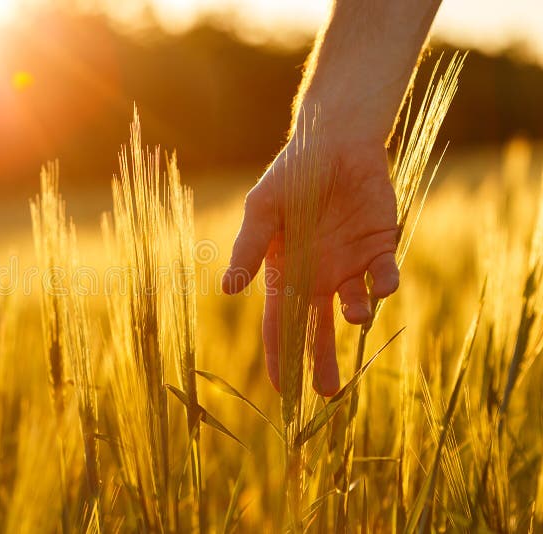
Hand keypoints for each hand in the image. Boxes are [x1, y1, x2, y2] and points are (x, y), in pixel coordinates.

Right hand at [221, 122, 399, 395]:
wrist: (333, 142)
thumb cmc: (291, 175)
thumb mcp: (262, 210)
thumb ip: (248, 248)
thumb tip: (226, 290)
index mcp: (285, 272)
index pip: (280, 322)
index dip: (281, 354)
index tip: (283, 389)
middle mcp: (318, 277)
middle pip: (319, 328)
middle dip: (323, 360)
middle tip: (328, 393)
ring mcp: (350, 264)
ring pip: (355, 305)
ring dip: (356, 314)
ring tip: (353, 314)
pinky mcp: (380, 247)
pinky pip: (384, 275)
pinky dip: (385, 283)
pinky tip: (381, 285)